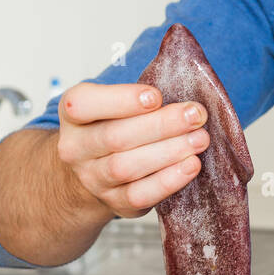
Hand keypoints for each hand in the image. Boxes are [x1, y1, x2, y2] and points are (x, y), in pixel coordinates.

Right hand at [55, 81, 210, 219]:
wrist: (98, 169)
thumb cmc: (116, 125)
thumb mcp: (118, 102)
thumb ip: (144, 92)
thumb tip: (188, 72)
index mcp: (74, 114)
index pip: (84, 104)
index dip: (121, 100)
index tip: (156, 96)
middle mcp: (76, 148)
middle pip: (114, 137)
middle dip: (160, 125)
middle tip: (195, 115)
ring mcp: (93, 179)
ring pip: (125, 167)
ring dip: (168, 152)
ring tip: (199, 139)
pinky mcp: (114, 202)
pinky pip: (139, 195)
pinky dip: (168, 181)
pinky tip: (191, 165)